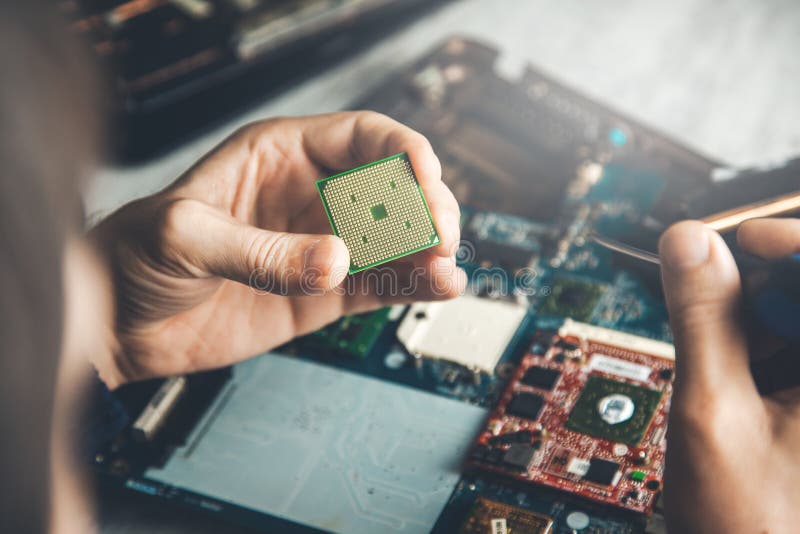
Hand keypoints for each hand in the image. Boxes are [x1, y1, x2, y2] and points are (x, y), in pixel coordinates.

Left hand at [91, 112, 464, 386]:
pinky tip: (438, 285)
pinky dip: (412, 285)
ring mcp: (322, 247)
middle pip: (392, 188)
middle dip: (426, 205)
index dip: (402, 152)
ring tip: (446, 267)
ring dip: (429, 249)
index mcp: (281, 155)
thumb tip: (335, 260)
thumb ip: (261, 251)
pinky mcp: (323, 294)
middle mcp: (311, 196)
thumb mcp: (186, 237)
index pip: (361, 137)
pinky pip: (380, 285)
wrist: (119, 325)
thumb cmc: (137, 256)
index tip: (425, 179)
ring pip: (395, 239)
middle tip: (439, 233)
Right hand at [658, 218, 799, 532]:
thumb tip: (688, 245)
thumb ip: (702, 319)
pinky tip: (751, 391)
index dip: (781, 241)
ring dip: (764, 330)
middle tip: (714, 323)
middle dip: (762, 293)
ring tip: (732, 379)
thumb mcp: (713, 413)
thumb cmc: (759, 531)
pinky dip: (774, 358)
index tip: (729, 244)